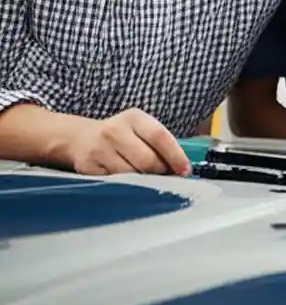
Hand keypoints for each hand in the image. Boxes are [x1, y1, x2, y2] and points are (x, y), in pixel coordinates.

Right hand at [65, 108, 190, 175]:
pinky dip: (127, 186)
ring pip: (132, 175)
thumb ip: (159, 142)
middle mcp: (115, 131)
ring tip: (148, 180)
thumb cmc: (121, 134)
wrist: (80, 138)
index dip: (175, 156)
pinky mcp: (89, 167)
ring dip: (145, 182)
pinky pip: (115, 182)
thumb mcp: (140, 128)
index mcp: (134, 118)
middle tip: (167, 177)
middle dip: (161, 172)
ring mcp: (100, 150)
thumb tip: (183, 167)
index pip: (160, 136)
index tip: (186, 171)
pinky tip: (130, 183)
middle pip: (147, 160)